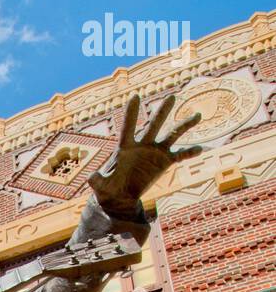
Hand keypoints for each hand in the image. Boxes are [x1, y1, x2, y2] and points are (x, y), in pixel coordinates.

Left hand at [89, 93, 201, 215]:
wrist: (120, 195)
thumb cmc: (108, 188)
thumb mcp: (101, 186)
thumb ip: (97, 180)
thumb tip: (90, 177)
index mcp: (125, 147)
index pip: (128, 127)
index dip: (131, 113)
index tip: (135, 96)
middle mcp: (142, 145)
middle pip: (153, 125)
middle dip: (162, 112)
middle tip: (172, 97)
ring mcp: (155, 152)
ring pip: (171, 135)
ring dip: (184, 126)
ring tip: (198, 115)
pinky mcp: (163, 162)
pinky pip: (179, 155)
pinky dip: (189, 153)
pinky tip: (200, 149)